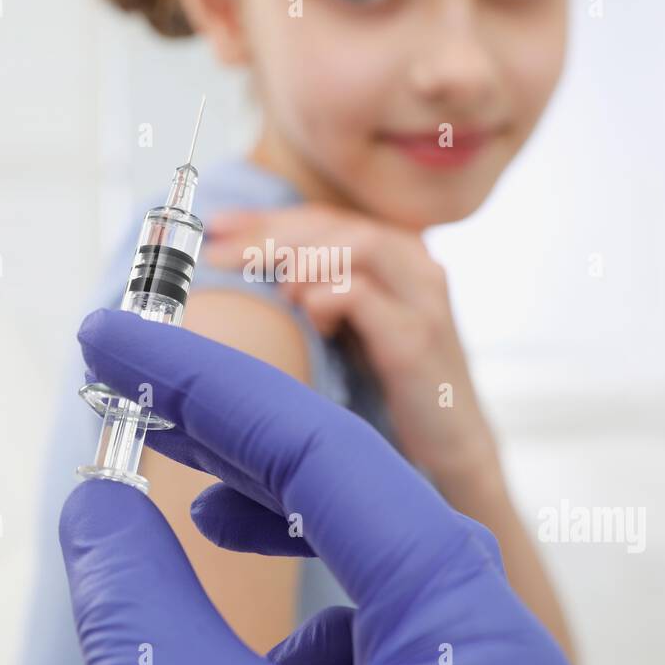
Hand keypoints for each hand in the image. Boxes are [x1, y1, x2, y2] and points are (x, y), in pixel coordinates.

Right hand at [60, 308, 573, 664]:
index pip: (320, 447)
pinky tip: (238, 606)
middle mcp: (486, 631)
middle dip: (227, 421)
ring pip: (354, 544)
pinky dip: (288, 588)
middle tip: (133, 378)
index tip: (118, 336)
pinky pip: (358, 617)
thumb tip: (95, 511)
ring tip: (176, 475)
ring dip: (255, 498)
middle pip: (345, 477)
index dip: (202, 378)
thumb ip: (140, 602)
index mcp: (468, 620)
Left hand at [205, 204, 499, 483]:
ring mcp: (422, 298)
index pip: (323, 218)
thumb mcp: (349, 324)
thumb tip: (242, 261)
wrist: (449, 446)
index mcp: (394, 254)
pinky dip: (327, 298)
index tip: (216, 226)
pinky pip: (367, 296)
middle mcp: (414, 265)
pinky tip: (308, 314)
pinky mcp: (419, 338)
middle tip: (220, 254)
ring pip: (358, 245)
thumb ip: (313, 288)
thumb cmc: (391, 383)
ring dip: (304, 260)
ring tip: (276, 289)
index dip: (265, 218)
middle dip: (271, 235)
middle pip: (336, 224)